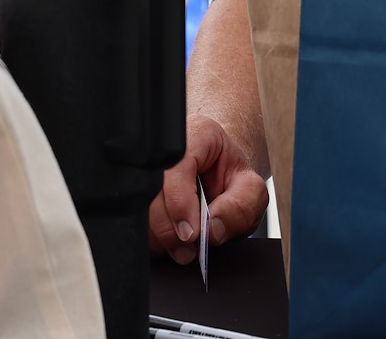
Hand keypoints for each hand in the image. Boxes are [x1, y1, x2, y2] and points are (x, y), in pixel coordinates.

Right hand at [148, 113, 267, 264]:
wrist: (219, 174)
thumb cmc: (232, 178)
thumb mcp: (252, 191)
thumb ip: (241, 207)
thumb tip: (212, 228)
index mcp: (197, 134)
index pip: (176, 166)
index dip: (180, 203)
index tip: (191, 234)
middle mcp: (165, 147)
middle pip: (150, 189)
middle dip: (168, 228)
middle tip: (187, 250)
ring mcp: (147, 167)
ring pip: (138, 206)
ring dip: (158, 236)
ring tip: (180, 249)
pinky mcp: (137, 189)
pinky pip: (133, 217)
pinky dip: (150, 238)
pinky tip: (168, 242)